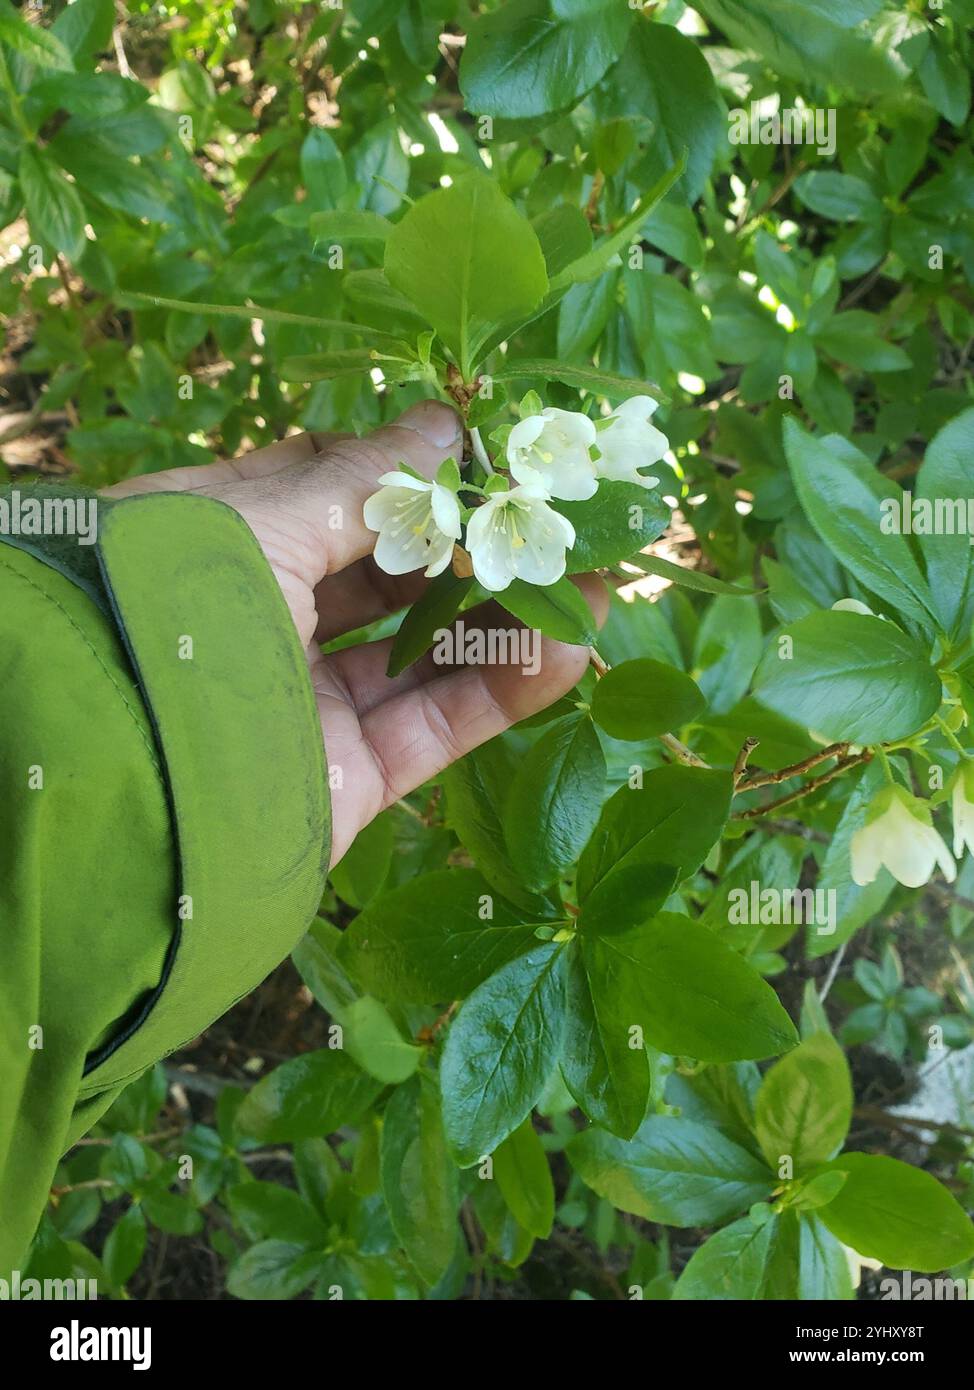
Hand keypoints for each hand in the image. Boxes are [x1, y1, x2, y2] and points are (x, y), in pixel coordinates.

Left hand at [105, 400, 606, 864]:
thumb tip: (444, 428)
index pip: (322, 491)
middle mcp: (253, 619)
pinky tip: (569, 646)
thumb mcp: (260, 519)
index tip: (485, 448)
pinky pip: (432, 726)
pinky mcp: (341, 780)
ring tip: (593, 576)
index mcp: (211, 543)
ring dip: (506, 614)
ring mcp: (299, 703)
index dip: (405, 469)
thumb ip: (361, 481)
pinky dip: (502, 689)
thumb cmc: (178, 610)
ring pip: (418, 652)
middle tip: (556, 510)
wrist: (129, 785)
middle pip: (383, 573)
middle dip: (470, 542)